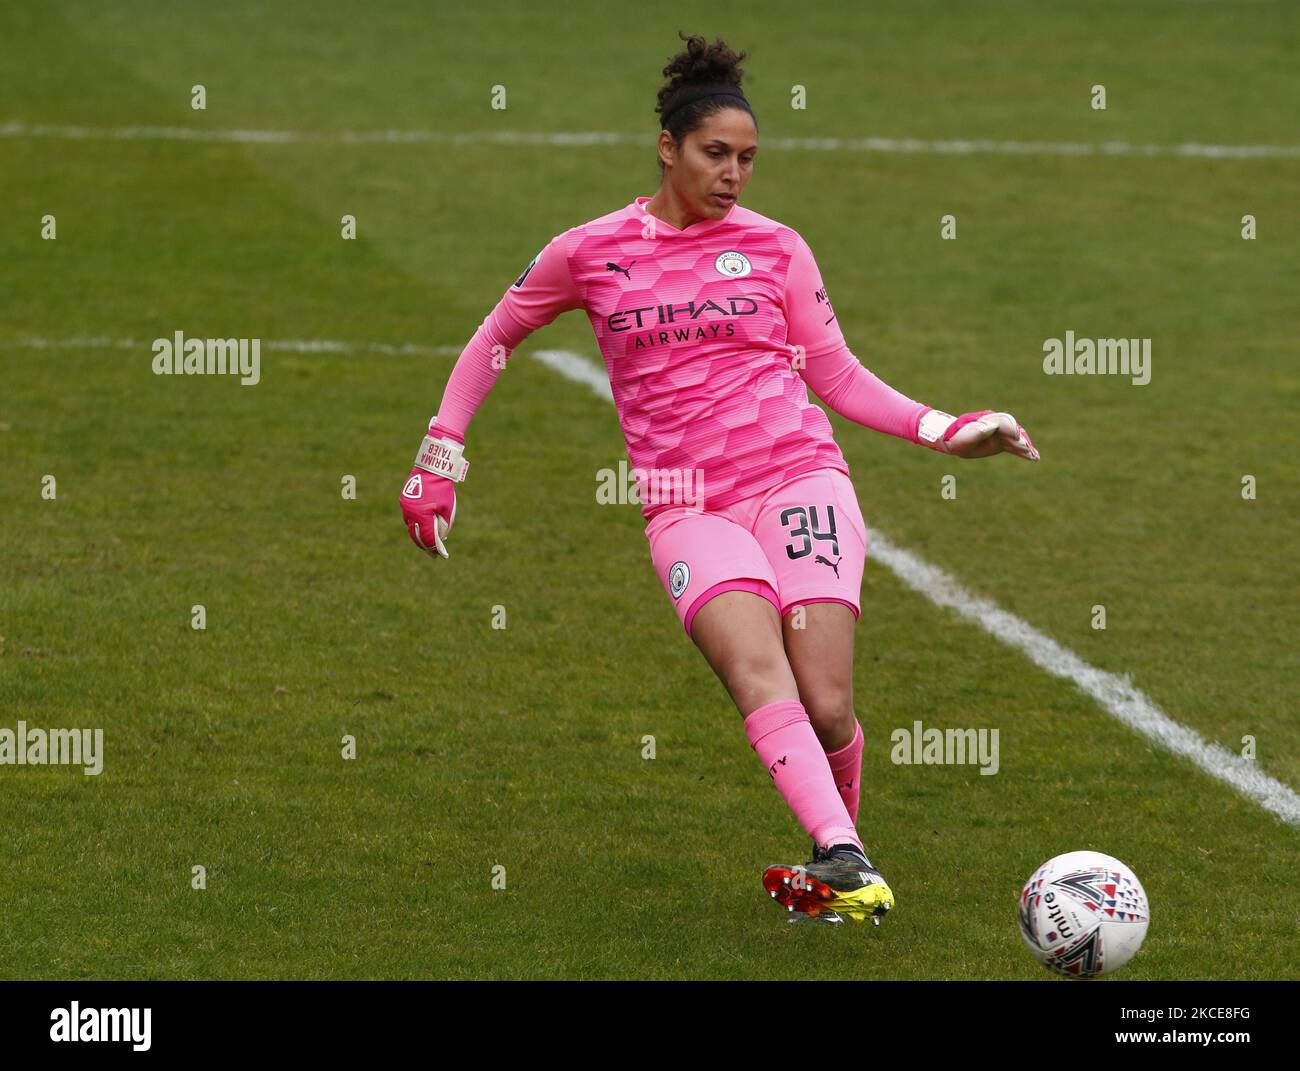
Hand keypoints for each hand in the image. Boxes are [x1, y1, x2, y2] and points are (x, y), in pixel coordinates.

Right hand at [401, 466, 456, 557]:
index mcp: (421, 515)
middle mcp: (410, 512)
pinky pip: (408, 516)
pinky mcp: (404, 499)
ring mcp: (405, 505)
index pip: (426, 537)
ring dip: (417, 534)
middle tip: (432, 553)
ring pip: (410, 526)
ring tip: (426, 542)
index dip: (433, 548)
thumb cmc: (443, 488)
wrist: (433, 466)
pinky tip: (420, 527)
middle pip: (415, 534)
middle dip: (424, 544)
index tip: (438, 555)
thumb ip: (443, 525)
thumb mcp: (447, 509)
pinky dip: (414, 523)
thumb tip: (440, 539)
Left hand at [918, 408, 1039, 460]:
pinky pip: (1015, 447)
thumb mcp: (964, 437)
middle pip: (1014, 430)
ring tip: (1034, 456)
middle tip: (1028, 450)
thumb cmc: (957, 439)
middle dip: (1021, 440)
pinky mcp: (1003, 443)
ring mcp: (1001, 434)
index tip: (1016, 437)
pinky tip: (1034, 458)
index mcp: (989, 420)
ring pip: (1017, 439)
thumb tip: (989, 426)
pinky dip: (1024, 452)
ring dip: (1025, 447)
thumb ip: (977, 431)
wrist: (954, 441)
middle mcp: (997, 425)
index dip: (1011, 429)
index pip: (1004, 422)